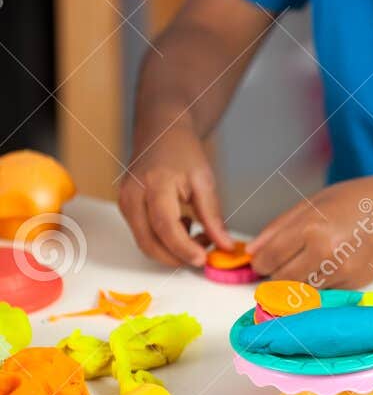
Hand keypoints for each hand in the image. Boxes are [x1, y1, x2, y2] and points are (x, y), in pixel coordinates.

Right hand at [118, 123, 233, 267]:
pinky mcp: (125, 208)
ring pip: (144, 242)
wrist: (161, 134)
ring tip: (198, 235)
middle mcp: (132, 195)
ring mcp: (125, 202)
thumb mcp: (205, 181)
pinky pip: (143, 234)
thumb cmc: (183, 153)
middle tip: (203, 254)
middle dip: (176, 257)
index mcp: (154, 184)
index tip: (203, 260)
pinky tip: (183, 227)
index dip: (183, 248)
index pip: (165, 226)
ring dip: (171, 250)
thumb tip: (224, 245)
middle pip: (148, 241)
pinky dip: (163, 241)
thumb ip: (213, 216)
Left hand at [246, 174, 372, 287]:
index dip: (260, 261)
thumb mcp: (311, 204)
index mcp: (311, 228)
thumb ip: (277, 228)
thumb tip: (251, 253)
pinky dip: (321, 281)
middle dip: (277, 272)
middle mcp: (326, 254)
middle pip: (280, 280)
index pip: (268, 260)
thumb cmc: (354, 201)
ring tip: (312, 259)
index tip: (264, 258)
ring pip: (301, 290)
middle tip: (287, 259)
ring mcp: (342, 272)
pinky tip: (333, 262)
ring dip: (298, 280)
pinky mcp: (354, 284)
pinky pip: (324, 291)